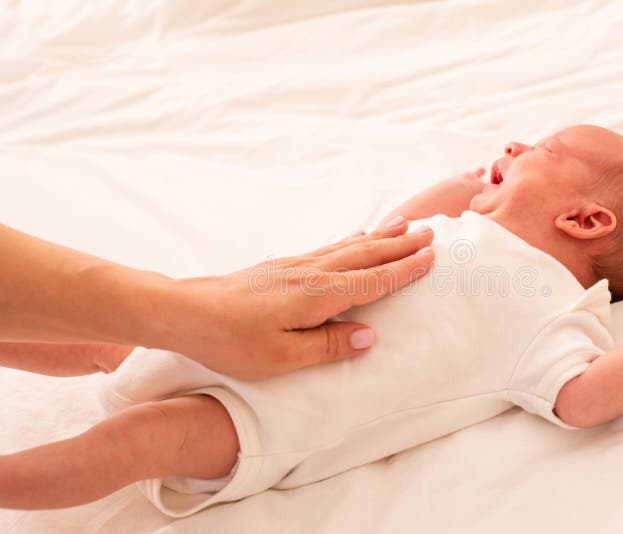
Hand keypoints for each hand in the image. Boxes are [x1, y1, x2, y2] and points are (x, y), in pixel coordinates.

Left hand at [174, 218, 434, 378]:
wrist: (186, 311)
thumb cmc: (231, 340)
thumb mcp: (281, 357)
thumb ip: (328, 346)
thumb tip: (369, 336)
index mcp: (317, 296)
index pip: (373, 280)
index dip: (404, 270)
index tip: (432, 257)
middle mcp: (311, 273)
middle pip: (366, 255)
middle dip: (400, 245)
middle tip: (430, 233)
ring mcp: (296, 265)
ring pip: (348, 247)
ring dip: (379, 237)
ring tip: (403, 226)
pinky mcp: (283, 266)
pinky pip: (329, 248)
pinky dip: (350, 240)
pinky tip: (355, 236)